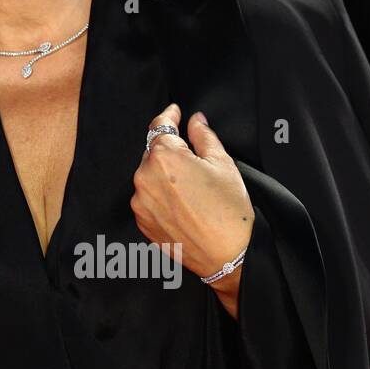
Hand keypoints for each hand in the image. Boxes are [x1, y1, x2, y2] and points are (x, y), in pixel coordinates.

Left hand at [131, 103, 254, 317]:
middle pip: (154, 152)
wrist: (227, 256)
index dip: (169, 116)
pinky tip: (183, 204)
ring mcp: (140, 201)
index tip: (174, 112)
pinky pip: (148, 198)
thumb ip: (204, 136)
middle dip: (170, 151)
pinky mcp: (142, 220)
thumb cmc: (229, 212)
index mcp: (164, 157)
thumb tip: (195, 121)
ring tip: (192, 190)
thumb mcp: (223, 165)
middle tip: (193, 161)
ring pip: (150, 176)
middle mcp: (145, 177)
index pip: (160, 126)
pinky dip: (160, 196)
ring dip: (165, 175)